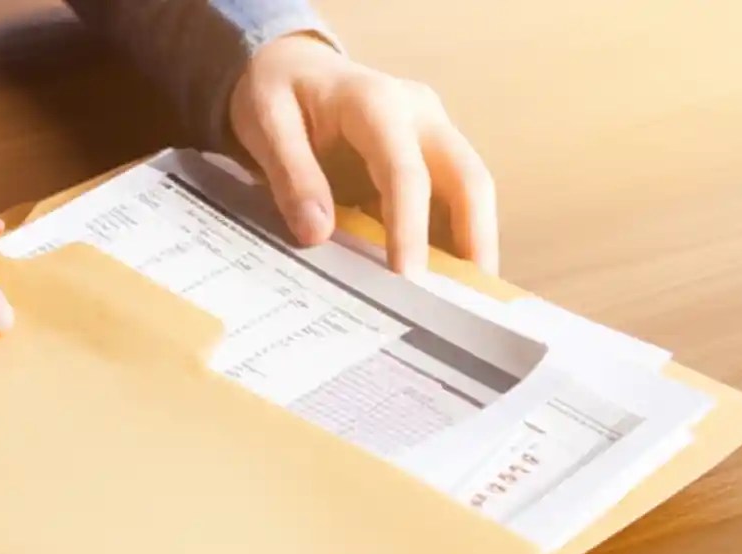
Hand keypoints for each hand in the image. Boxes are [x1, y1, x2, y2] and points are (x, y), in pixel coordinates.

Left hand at [230, 34, 498, 274]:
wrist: (290, 65)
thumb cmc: (278, 91)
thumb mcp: (266, 122)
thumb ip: (291, 174)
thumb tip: (316, 233)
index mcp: (376, 101)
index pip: (405, 171)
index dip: (410, 227)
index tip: (407, 279)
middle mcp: (419, 114)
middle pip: (467, 178)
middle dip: (475, 239)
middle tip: (467, 300)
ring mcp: (431, 133)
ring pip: (471, 189)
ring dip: (473, 244)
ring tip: (464, 300)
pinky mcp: (429, 155)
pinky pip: (452, 199)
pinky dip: (454, 239)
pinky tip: (443, 281)